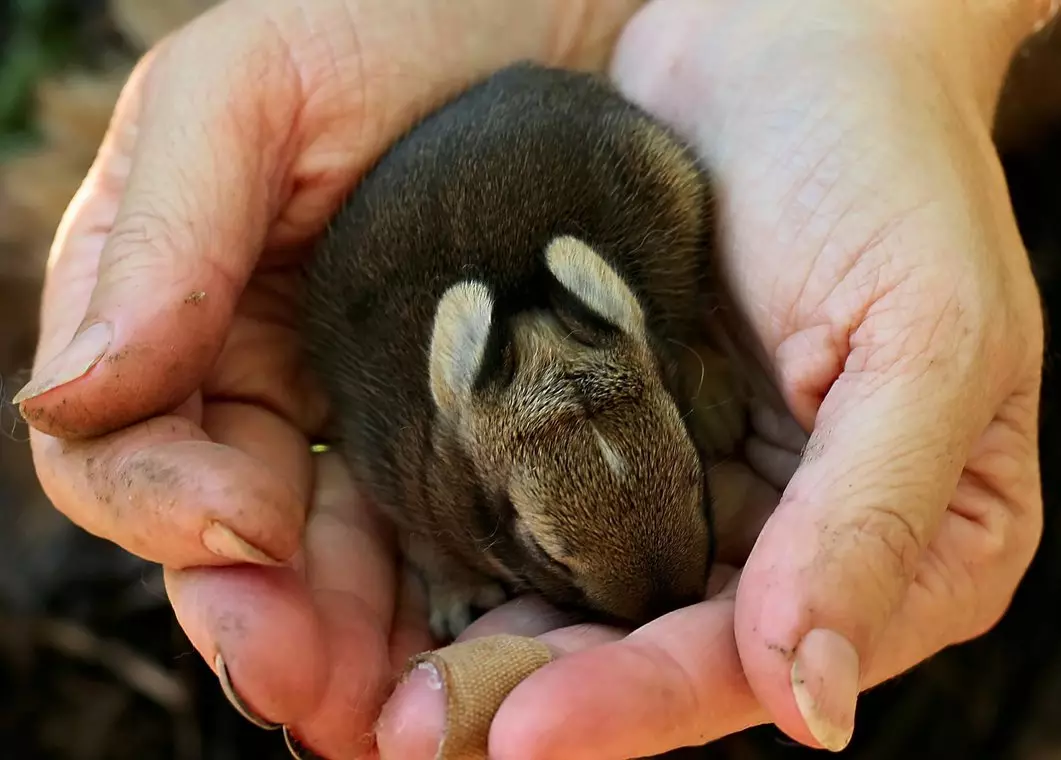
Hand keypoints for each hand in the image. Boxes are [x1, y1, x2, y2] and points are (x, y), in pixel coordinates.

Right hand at [14, 0, 643, 755]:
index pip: (136, 459)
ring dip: (375, 661)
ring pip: (356, 582)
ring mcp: (386, 431)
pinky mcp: (493, 445)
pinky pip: (466, 553)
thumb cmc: (402, 28)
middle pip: (251, 558)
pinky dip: (472, 616)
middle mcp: (279, 398)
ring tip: (422, 723)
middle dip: (283, 637)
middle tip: (331, 701)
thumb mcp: (250, 92)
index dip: (172, 514)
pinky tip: (504, 657)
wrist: (567, 24)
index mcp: (195, 327)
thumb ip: (156, 234)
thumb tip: (70, 393)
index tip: (248, 525)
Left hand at [378, 1, 1052, 756]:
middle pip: (659, 653)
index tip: (521, 740)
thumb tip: (813, 706)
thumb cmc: (887, 167)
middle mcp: (795, 542)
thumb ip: (874, 522)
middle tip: (410, 737)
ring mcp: (702, 489)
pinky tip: (400, 590)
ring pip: (591, 601)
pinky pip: (548, 510)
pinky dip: (481, 553)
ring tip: (383, 696)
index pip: (758, 658)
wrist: (791, 39)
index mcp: (906, 552)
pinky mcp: (624, 430)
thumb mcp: (927, 338)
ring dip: (490, 649)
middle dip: (537, 698)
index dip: (642, 706)